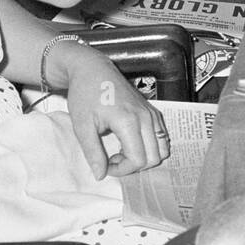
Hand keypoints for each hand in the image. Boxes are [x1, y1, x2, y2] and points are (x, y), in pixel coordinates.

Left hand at [57, 43, 167, 178]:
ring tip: (122, 151)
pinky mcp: (151, 110)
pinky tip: (128, 141)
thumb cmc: (85, 95)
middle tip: (113, 159)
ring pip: (162, 147)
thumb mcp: (82, 127)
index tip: (105, 165)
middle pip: (155, 157)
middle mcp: (146, 117)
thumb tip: (101, 175)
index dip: (122, 170)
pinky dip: (149, 146)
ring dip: (144, 157)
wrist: (93, 69)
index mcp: (129, 121)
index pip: (138, 160)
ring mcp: (151, 113)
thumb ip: (93, 153)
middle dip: (134, 166)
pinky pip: (161, 135)